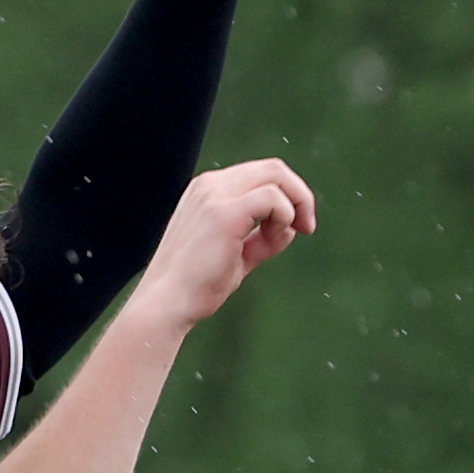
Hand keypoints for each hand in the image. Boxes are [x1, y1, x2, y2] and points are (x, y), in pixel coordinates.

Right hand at [131, 160, 315, 333]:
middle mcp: (209, 186)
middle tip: (307, 227)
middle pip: (273, 168)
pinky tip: (274, 237)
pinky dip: (284, 215)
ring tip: (282, 237)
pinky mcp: (224, 213)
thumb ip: (260, 239)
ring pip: (276, 175)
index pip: (260, 174)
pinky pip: (272, 197)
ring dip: (294, 205)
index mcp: (207, 191)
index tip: (296, 227)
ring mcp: (215, 196)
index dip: (287, 196)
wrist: (166, 304)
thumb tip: (289, 228)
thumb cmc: (194, 286)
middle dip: (299, 195)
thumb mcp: (234, 256)